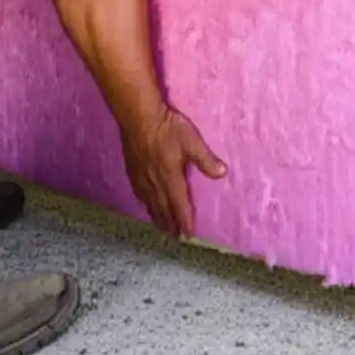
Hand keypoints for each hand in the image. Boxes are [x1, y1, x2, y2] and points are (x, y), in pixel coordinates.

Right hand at [121, 107, 225, 235]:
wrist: (137, 117)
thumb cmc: (167, 129)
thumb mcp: (192, 142)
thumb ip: (206, 160)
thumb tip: (222, 174)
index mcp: (170, 178)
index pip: (179, 205)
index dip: (184, 220)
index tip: (188, 235)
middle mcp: (154, 182)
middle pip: (163, 208)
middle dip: (169, 223)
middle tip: (174, 237)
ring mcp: (141, 177)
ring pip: (149, 203)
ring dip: (156, 217)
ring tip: (161, 227)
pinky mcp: (132, 169)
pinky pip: (139, 193)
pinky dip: (144, 203)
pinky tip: (144, 203)